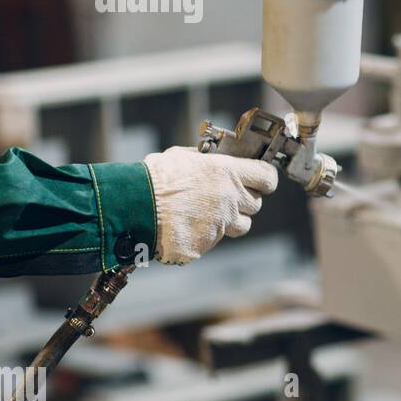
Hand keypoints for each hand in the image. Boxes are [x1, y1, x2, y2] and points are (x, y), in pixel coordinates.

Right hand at [143, 146, 277, 264]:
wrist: (133, 207)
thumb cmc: (155, 178)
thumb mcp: (183, 156)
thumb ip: (208, 159)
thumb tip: (219, 158)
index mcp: (227, 173)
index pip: (268, 177)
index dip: (265, 179)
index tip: (260, 179)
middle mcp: (230, 199)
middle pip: (256, 203)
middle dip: (244, 200)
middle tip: (224, 196)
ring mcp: (221, 224)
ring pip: (241, 225)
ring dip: (230, 220)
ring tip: (205, 211)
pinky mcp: (207, 243)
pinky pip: (216, 239)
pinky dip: (206, 233)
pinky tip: (188, 224)